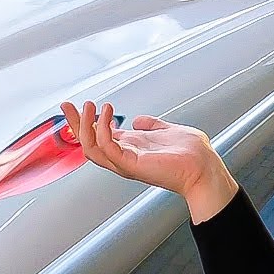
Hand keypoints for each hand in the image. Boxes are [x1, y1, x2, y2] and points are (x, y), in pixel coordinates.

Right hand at [61, 101, 238, 222]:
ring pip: (91, 148)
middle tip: (68, 106)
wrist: (205, 167)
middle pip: (88, 144)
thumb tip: (139, 119)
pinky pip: (107, 148)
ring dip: (85, 126)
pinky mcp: (131, 164)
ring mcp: (126, 162)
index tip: (75, 106)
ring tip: (90, 106)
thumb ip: (151, 125)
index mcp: (130, 150)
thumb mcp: (166, 130)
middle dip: (75, 124)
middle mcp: (124, 157)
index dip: (85, 122)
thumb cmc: (191, 154)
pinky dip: (103, 130)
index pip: (98, 136)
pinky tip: (107, 114)